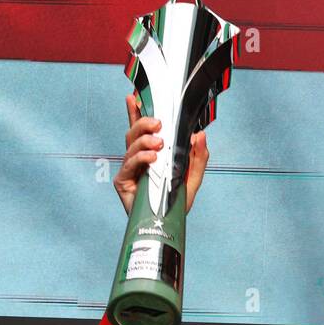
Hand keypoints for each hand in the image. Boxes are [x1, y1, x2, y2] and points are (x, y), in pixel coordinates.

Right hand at [114, 93, 208, 215]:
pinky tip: (152, 159)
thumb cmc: (175, 205)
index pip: (142, 130)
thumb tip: (200, 135)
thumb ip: (198, 158)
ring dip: (144, 140)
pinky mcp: (123, 181)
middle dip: (144, 123)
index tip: (134, 96)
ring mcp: (129, 170)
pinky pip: (129, 163)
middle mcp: (137, 160)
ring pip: (131, 145)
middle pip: (134, 133)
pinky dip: (141, 158)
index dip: (136, 112)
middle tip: (159, 124)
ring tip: (159, 144)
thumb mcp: (192, 179)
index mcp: (150, 155)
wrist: (167, 228)